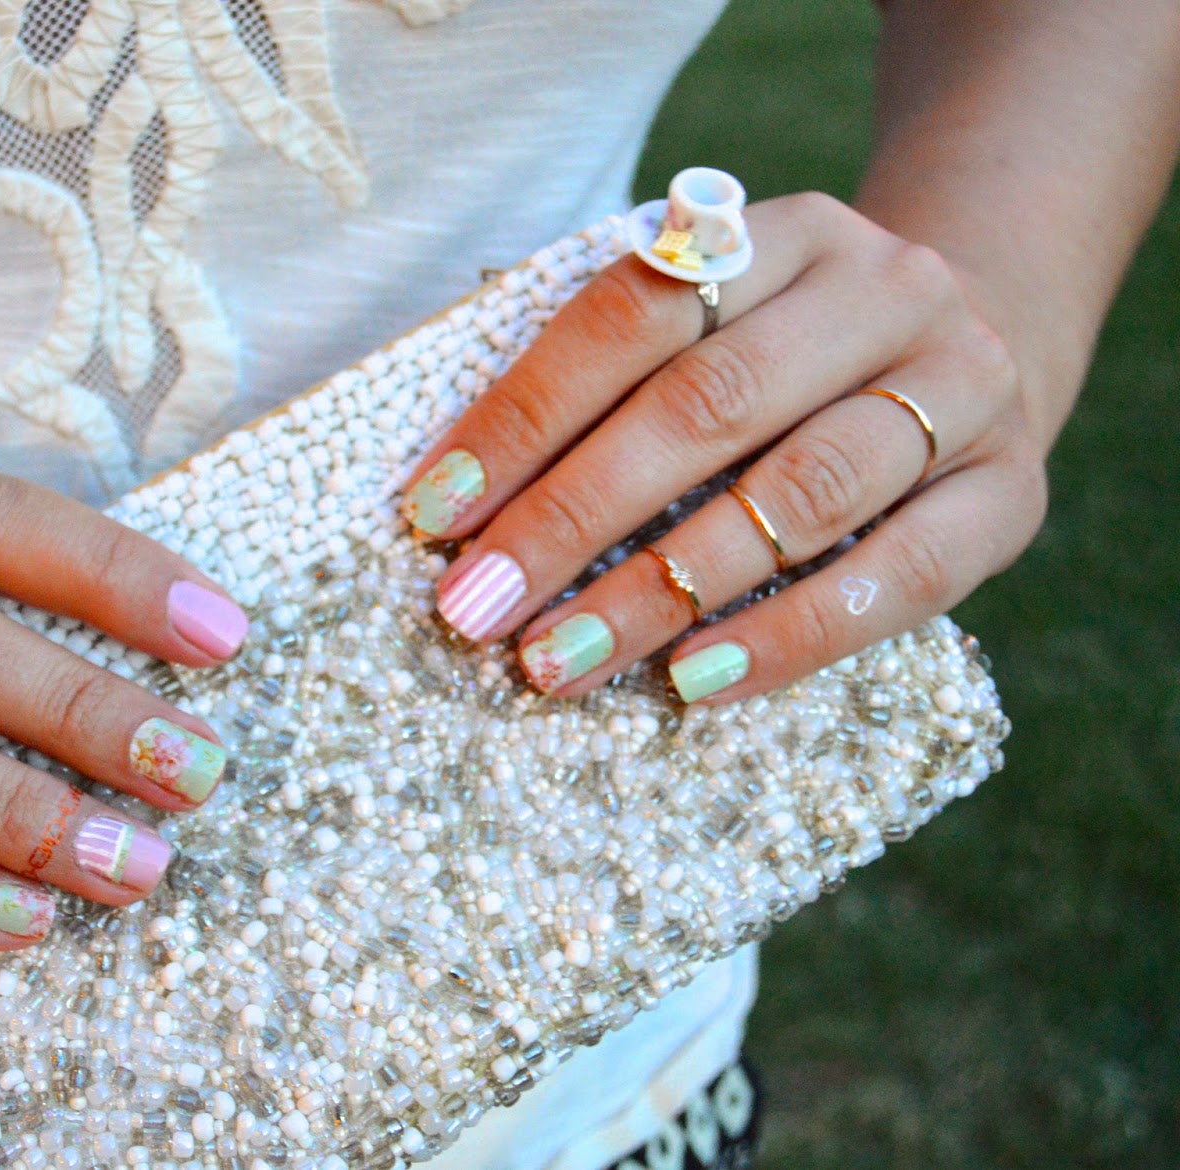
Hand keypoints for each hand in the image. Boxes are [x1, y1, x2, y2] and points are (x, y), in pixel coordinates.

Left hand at [402, 193, 1047, 702]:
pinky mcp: (1011, 493)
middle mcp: (883, 292)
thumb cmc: (791, 353)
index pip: (633, 314)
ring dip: (661, 590)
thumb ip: (608, 375)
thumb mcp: (716, 320)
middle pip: (709, 405)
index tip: (434, 511)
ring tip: (557, 659)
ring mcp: (962, 388)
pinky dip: (788, 636)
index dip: (525, 415)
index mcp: (784, 231)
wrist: (984, 343)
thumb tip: (455, 498)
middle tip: (476, 607)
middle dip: (573, 516)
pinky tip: (692, 681)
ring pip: (800, 496)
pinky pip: (901, 579)